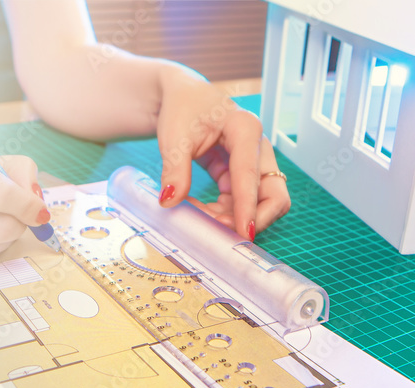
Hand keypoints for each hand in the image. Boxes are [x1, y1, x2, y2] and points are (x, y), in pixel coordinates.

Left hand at [156, 68, 290, 238]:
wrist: (181, 98)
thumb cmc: (182, 109)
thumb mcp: (173, 138)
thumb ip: (174, 170)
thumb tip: (170, 201)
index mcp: (245, 129)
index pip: (250, 174)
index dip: (248, 206)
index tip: (245, 232)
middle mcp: (256, 146)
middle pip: (273, 192)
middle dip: (252, 217)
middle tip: (221, 233)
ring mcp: (252, 161)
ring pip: (257, 200)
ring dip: (233, 216)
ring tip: (200, 219)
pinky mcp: (241, 171)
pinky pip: (239, 199)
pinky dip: (223, 210)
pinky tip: (200, 212)